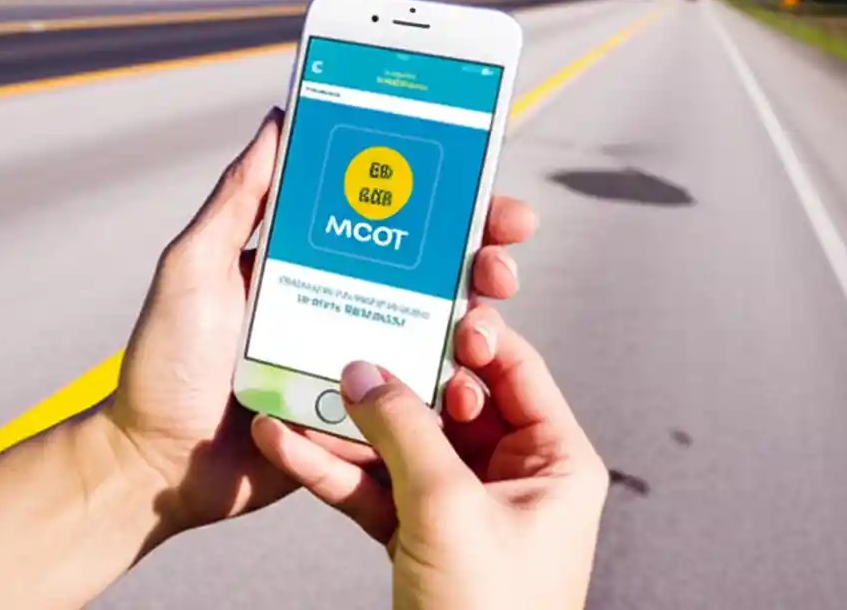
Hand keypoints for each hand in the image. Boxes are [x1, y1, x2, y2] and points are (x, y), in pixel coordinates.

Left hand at [104, 109, 538, 534]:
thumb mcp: (193, 267)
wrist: (156, 465)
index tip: (485, 191)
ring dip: (474, 323)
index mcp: (308, 263)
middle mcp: (338, 306)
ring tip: (485, 325)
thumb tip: (279, 121)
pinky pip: (413, 400)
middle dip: (478, 260)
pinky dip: (449, 389)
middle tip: (503, 260)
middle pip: (428, 274)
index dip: (443, 204)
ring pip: (433, 336)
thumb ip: (237, 200)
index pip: (388, 221)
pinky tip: (472, 381)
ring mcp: (351, 363)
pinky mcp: (357, 419)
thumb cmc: (165, 362)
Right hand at [252, 306, 608, 609]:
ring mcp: (462, 508)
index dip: (469, 336)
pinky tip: (291, 446)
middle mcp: (513, 478)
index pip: (514, 372)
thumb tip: (369, 372)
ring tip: (301, 393)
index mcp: (554, 462)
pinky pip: (376, 488)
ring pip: (402, 446)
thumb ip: (407, 431)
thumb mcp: (450, 508)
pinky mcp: (419, 537)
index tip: (424, 309)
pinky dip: (334, 470)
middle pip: (449, 404)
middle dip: (392, 381)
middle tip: (351, 345)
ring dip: (348, 426)